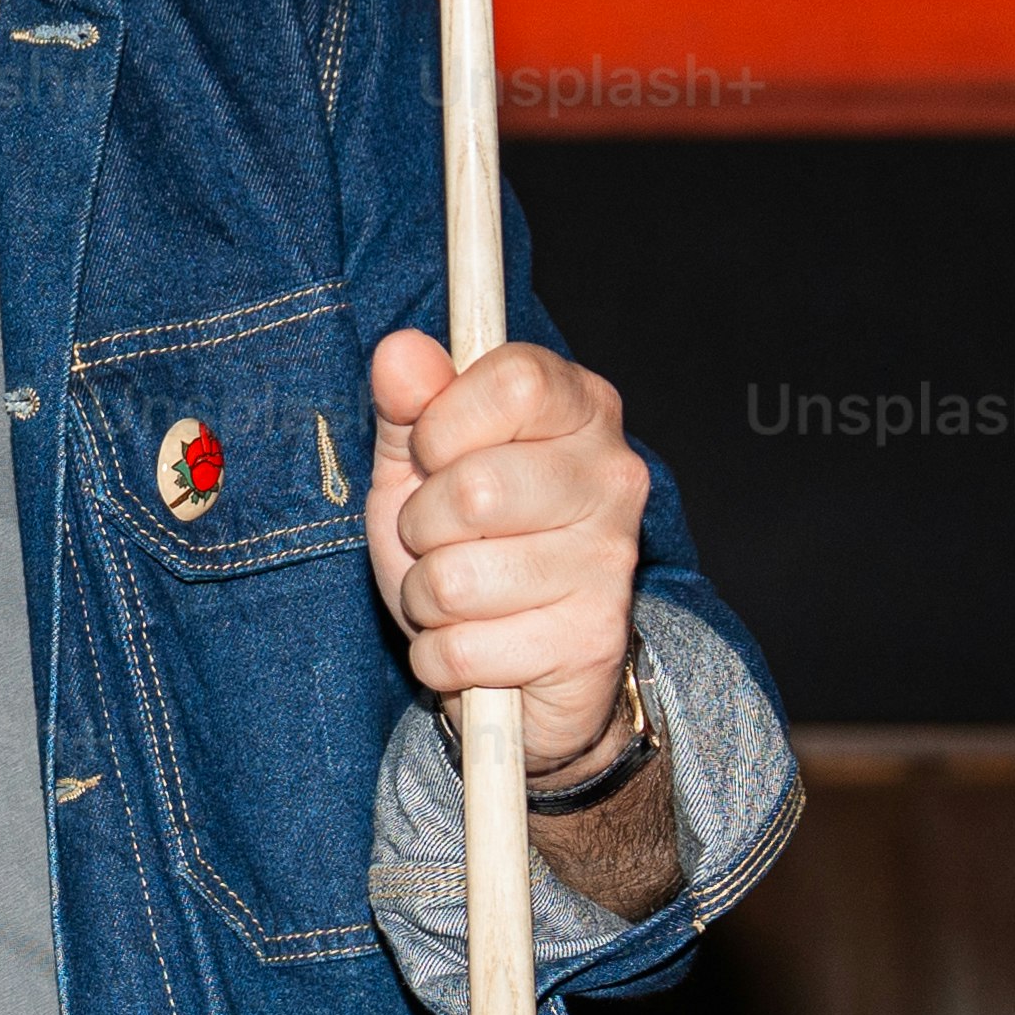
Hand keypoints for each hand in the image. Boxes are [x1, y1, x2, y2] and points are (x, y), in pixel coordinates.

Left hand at [365, 330, 650, 778]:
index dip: (444, 422)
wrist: (522, 664)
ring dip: (426, 596)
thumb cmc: (465, 540)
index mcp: (581, 408)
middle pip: (475, 488)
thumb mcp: (422, 462)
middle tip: (441, 538)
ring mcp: (610, 563)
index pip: (515, 381)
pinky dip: (439, 655)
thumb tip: (400, 350)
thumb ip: (410, 404)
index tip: (434, 452)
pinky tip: (477, 640)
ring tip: (457, 592)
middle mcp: (613, 477)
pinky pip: (460, 650)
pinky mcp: (591, 642)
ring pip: (455, 579)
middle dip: (421, 525)